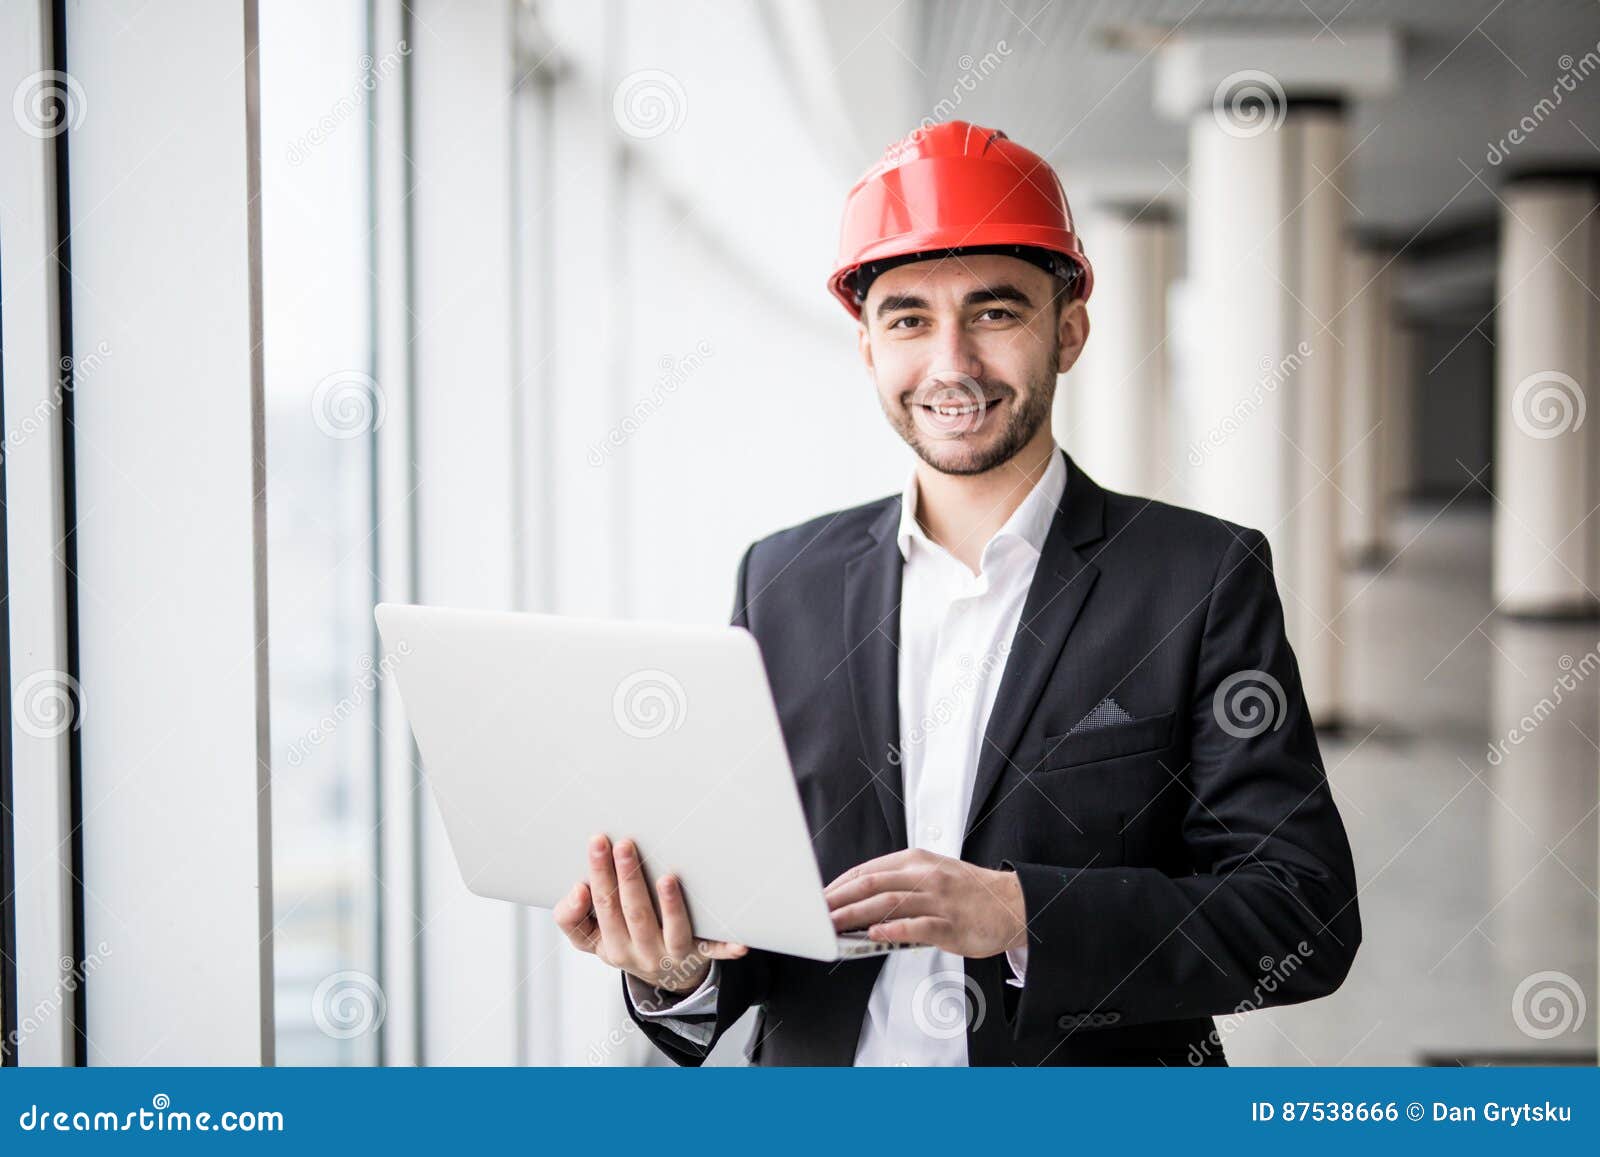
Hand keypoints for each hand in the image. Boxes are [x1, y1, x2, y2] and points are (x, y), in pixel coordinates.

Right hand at [554, 834, 747, 993]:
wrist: (662, 977)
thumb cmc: (624, 940)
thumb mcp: (590, 937)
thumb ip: (571, 917)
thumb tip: (578, 891)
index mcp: (611, 944)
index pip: (603, 906)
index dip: (599, 874)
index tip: (598, 842)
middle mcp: (641, 952)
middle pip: (634, 914)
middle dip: (628, 878)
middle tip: (626, 845)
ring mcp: (673, 955)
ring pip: (672, 931)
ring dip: (670, 906)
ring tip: (667, 879)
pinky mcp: (701, 955)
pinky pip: (714, 951)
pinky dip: (726, 947)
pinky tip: (740, 942)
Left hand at [825, 848, 1026, 957]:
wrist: (1014, 903)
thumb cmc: (969, 891)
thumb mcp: (933, 873)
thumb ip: (900, 882)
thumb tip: (860, 899)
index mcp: (916, 861)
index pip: (868, 870)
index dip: (839, 885)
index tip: (820, 899)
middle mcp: (925, 876)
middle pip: (872, 884)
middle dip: (839, 899)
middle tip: (817, 914)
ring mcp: (938, 900)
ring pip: (889, 904)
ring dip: (856, 915)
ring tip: (834, 926)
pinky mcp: (951, 925)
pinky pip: (917, 926)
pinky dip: (893, 929)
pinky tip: (875, 935)